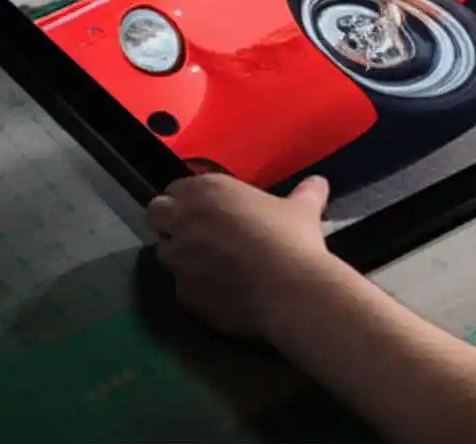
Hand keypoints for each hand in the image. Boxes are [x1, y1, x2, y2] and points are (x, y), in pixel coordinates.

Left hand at [147, 173, 335, 337]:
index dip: (190, 199)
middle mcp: (184, 221)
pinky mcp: (183, 294)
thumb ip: (305, 193)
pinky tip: (218, 291)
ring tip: (206, 264)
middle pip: (156, 213)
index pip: (176, 188)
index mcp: (208, 191)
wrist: (289, 290)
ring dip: (179, 255)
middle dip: (169, 221)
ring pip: (163, 251)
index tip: (208, 209)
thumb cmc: (292, 239)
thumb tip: (319, 182)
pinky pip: (181, 287)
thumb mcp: (302, 209)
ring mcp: (179, 260)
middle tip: (196, 232)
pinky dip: (194, 287)